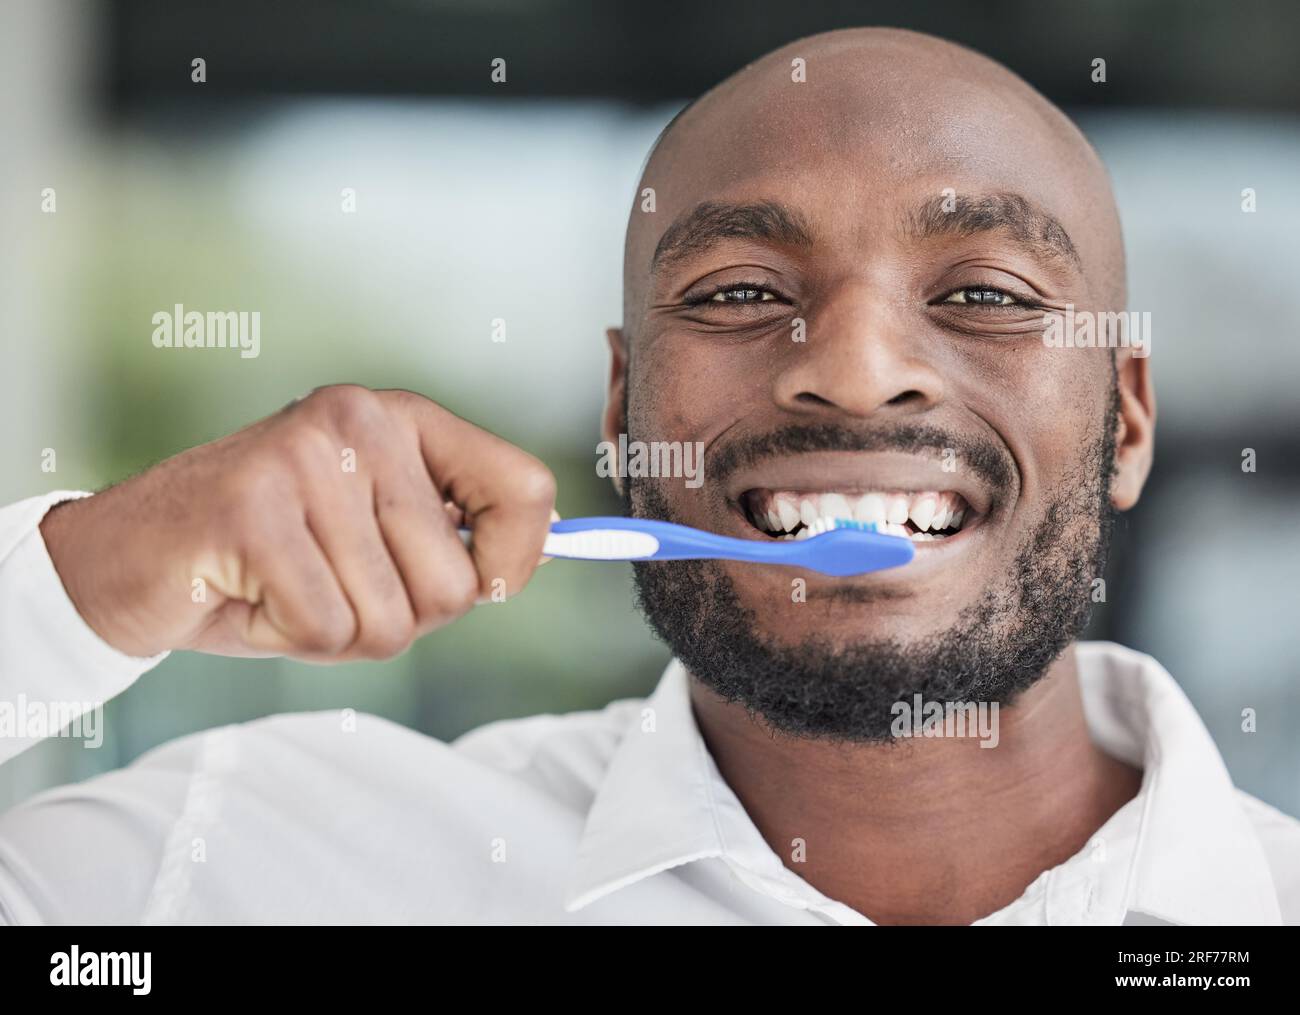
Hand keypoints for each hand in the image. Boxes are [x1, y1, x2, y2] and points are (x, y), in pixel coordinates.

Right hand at [39, 385, 556, 660]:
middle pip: (455, 584)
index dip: (519, 560)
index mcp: (403, 418)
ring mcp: (303, 458)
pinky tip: (250, 595)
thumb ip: (449, 539)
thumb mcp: (374, 533)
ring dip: (338, 631)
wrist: (128, 557)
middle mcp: (360, 422)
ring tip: (285, 587)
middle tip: (332, 588)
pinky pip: (327, 626)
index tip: (486, 587)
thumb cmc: (267, 555)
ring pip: (391, 617)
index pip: (525, 489)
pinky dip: (290, 637)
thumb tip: (541, 556)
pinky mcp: (252, 510)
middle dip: (399, 618)